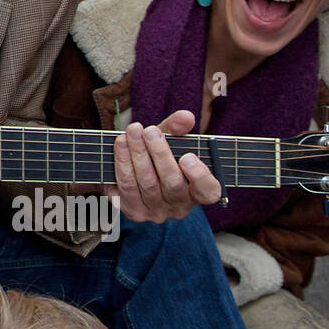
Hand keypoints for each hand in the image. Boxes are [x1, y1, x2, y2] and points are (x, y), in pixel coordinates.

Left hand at [105, 110, 220, 221]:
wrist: (126, 169)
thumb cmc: (155, 155)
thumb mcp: (168, 140)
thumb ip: (177, 129)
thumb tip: (185, 116)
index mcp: (196, 192)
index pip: (208, 191)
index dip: (199, 176)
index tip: (187, 156)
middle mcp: (179, 207)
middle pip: (172, 183)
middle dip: (159, 154)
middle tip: (150, 131)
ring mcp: (156, 212)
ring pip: (147, 183)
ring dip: (138, 154)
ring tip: (133, 131)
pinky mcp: (133, 211)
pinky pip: (126, 186)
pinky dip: (122, 162)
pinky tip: (121, 144)